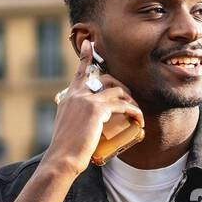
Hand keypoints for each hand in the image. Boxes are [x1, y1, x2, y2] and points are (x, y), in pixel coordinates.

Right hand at [42, 39, 144, 175]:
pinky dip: (134, 111)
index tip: (90, 43)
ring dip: (130, 100)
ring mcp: (86, 100)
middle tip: (130, 99)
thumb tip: (86, 128)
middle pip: (105, 79)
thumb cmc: (65, 151)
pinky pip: (122, 105)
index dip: (85, 57)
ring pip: (117, 91)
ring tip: (136, 113)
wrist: (62, 158)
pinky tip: (139, 120)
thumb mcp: (67, 129)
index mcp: (68, 98)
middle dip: (122, 86)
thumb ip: (75, 121)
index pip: (80, 73)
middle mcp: (76, 94)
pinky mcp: (96, 109)